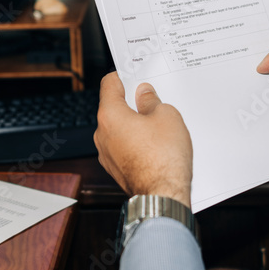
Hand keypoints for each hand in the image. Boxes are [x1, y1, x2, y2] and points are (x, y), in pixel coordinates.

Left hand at [93, 72, 192, 207]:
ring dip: (135, 125)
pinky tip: (155, 146)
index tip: (133, 74)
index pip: (109, 84)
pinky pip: (124, 148)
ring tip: (159, 126)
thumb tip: (144, 95)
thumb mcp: (166, 116)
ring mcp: (107, 155)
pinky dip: (136, 143)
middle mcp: (102, 135)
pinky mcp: (116, 170)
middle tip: (153, 100)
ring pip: (119, 130)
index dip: (123, 75)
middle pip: (114, 108)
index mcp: (110, 115)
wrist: (163, 196)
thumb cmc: (163, 158)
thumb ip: (152, 100)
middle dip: (132, 103)